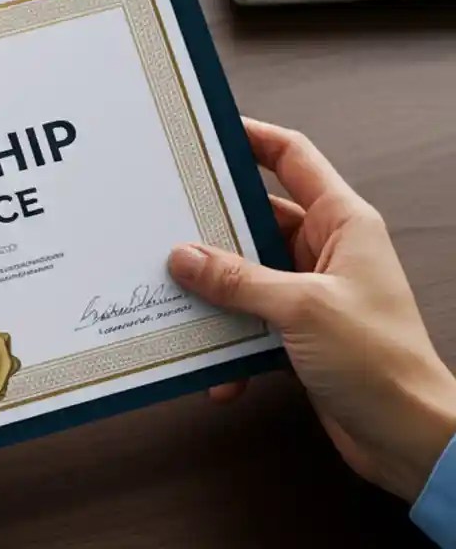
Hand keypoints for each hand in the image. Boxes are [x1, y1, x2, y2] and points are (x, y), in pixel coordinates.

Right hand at [167, 118, 455, 501]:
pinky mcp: (296, 333)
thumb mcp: (302, 309)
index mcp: (343, 223)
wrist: (409, 438)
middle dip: (209, 229)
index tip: (206, 134)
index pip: (293, 159)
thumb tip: (184, 256)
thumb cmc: (380, 362)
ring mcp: (310, 292)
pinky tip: (217, 372)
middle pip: (255, 220)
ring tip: (175, 301)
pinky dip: (226, 344)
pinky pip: (246, 322)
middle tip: (162, 223)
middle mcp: (326, 251)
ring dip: (212, 295)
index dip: (251, 138)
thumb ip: (238, 280)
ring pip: (243, 274)